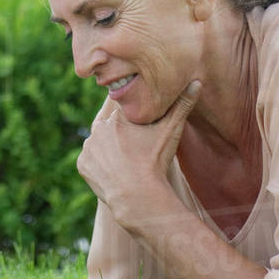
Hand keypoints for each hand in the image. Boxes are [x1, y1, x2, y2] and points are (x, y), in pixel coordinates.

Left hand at [76, 80, 201, 231]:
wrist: (137, 197)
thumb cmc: (155, 160)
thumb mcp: (171, 130)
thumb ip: (183, 105)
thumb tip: (196, 81)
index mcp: (116, 115)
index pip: (123, 110)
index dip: (133, 119)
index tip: (141, 129)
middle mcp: (97, 128)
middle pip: (110, 127)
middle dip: (121, 134)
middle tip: (136, 148)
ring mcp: (88, 147)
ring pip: (100, 143)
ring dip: (109, 149)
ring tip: (126, 161)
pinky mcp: (82, 165)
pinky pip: (91, 161)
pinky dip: (100, 164)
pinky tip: (115, 171)